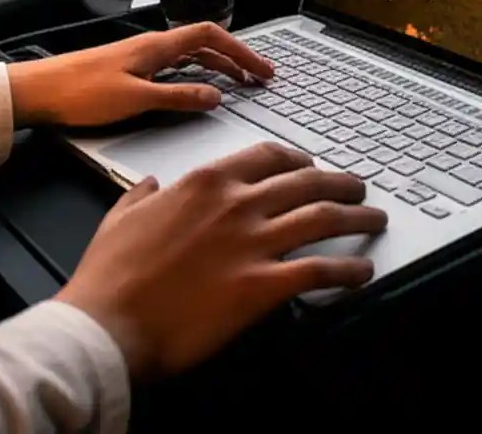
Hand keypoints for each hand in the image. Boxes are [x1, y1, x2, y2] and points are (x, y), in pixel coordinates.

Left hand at [7, 22, 273, 127]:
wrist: (37, 92)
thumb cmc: (80, 94)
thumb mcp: (136, 100)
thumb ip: (178, 97)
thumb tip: (215, 96)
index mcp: (156, 46)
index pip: (210, 35)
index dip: (241, 50)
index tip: (262, 70)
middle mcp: (151, 46)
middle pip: (204, 44)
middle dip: (236, 59)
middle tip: (259, 79)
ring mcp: (140, 57)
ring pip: (190, 56)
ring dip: (218, 67)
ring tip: (238, 84)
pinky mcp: (129, 70)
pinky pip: (175, 66)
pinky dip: (196, 74)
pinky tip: (198, 89)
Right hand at [55, 142, 386, 379]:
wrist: (106, 325)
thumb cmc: (110, 276)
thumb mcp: (121, 217)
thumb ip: (143, 195)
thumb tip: (151, 184)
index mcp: (205, 183)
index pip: (268, 156)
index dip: (298, 160)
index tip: (310, 166)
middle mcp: (236, 204)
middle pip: (308, 180)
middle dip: (341, 181)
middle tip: (358, 187)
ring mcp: (252, 243)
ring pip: (325, 216)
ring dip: (358, 216)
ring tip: (375, 219)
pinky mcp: (262, 286)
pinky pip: (321, 270)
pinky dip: (349, 270)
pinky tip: (363, 272)